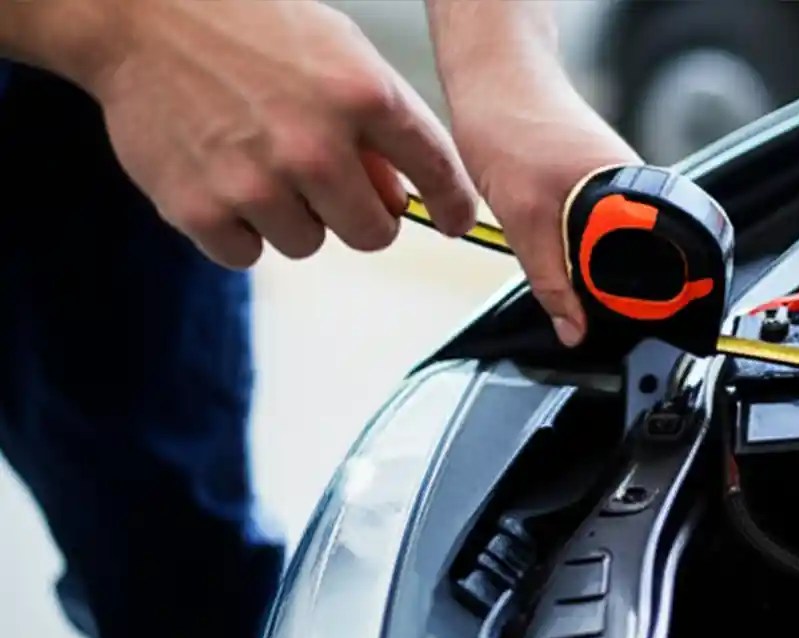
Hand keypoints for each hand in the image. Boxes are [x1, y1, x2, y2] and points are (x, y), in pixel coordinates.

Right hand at [83, 0, 477, 266]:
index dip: (454, 206)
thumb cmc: (247, 26)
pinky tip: (224, 178)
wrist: (142, 14)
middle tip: (331, 187)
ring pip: (309, 245)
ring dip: (294, 217)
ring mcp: (257, 182)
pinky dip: (239, 228)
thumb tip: (402, 195)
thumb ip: (380, 121)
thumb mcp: (338, 50)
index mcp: (363, 96)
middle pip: (375, 234)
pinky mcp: (202, 210)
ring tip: (261, 163)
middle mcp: (315, 145)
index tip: (458, 223)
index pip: (437, 174)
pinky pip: (248, 254)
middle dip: (361, 216)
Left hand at [449, 85, 640, 346]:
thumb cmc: (512, 127)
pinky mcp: (598, 180)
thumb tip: (574, 330)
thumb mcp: (526, 220)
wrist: (492, 78)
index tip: (619, 324)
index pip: (661, 267)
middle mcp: (637, 186)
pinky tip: (553, 238)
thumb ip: (552, 280)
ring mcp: (619, 182)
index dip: (642, 302)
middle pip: (638, 261)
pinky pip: (599, 227)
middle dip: (609, 286)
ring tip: (561, 261)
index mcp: (636, 193)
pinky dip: (577, 242)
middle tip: (578, 298)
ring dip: (589, 263)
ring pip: (614, 246)